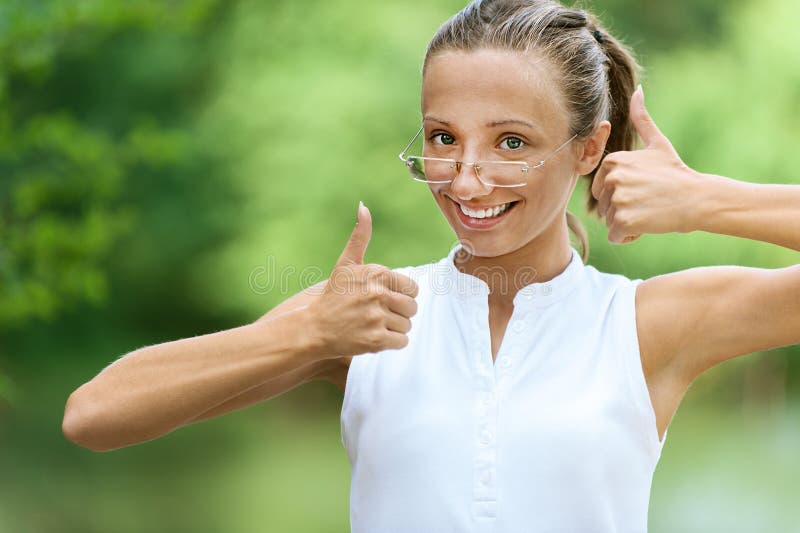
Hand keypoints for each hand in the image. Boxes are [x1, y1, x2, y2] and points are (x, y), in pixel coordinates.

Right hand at [308, 202, 419, 357]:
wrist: (313, 326)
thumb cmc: (333, 294)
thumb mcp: (346, 263)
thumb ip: (360, 236)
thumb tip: (363, 206)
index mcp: (377, 273)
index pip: (413, 288)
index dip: (400, 295)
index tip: (383, 299)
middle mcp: (378, 294)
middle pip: (412, 308)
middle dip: (399, 313)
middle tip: (378, 314)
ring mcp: (376, 317)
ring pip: (407, 326)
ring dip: (394, 328)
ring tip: (374, 325)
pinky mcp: (375, 340)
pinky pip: (402, 342)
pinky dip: (392, 343)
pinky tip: (375, 337)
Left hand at [592, 85, 703, 243]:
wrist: (699, 198)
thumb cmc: (676, 173)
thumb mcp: (657, 144)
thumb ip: (642, 119)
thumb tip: (637, 90)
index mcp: (612, 161)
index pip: (600, 190)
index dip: (621, 195)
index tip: (643, 188)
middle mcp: (611, 178)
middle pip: (603, 207)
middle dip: (623, 210)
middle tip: (648, 201)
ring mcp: (617, 199)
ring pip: (610, 223)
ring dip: (628, 224)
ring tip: (650, 211)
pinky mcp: (623, 220)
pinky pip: (616, 236)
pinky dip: (630, 237)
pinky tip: (649, 224)